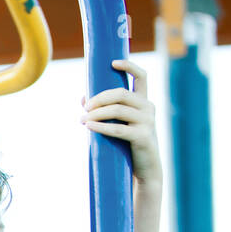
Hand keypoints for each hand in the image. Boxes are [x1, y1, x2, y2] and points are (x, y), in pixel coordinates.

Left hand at [81, 59, 162, 188]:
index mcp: (144, 101)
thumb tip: (83, 98)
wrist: (144, 169)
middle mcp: (148, 107)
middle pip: (121, 93)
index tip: (112, 62)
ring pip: (118, 110)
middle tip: (85, 107)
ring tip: (82, 119)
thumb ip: (104, 110)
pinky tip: (88, 126)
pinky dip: (101, 126)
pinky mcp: (142, 137)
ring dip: (96, 113)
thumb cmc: (127, 145)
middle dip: (100, 97)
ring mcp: (147, 121)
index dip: (129, 66)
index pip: (142, 77)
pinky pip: (118, 129)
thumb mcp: (118, 124)